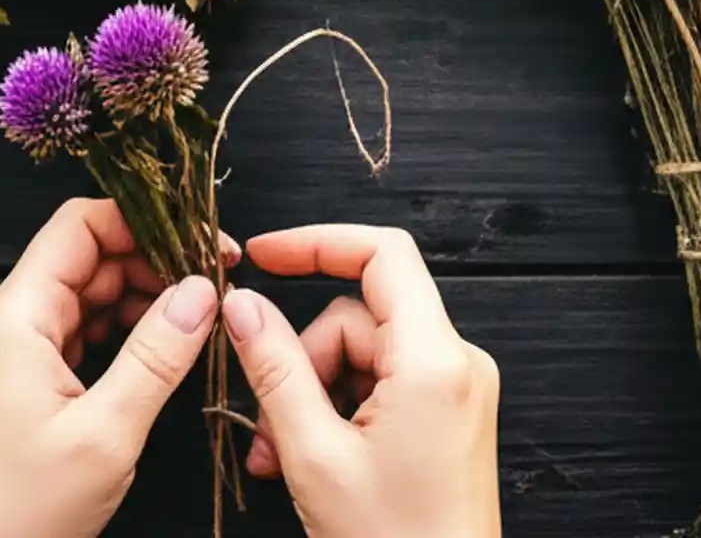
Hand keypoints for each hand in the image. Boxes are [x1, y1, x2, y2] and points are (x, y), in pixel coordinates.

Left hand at [0, 198, 233, 537]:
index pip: (79, 226)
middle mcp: (11, 324)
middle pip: (89, 256)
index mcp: (16, 320)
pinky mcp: (30, 380)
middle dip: (155, 260)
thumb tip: (201, 291)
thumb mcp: (106, 432)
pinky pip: (85, 331)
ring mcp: (18, 352)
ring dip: (145, 297)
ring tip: (199, 317)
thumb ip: (156, 356)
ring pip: (91, 294)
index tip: (201, 240)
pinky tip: (165, 347)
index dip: (145, 222)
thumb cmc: (22, 512)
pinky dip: (127, 332)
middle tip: (215, 283)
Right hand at [221, 225, 500, 537]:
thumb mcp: (313, 454)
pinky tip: (307, 457)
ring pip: (360, 354)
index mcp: (436, 363)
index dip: (316, 243)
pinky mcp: (445, 414)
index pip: (381, 255)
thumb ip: (274, 368)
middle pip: (356, 316)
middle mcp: (457, 366)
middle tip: (270, 424)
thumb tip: (243, 306)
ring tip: (284, 456)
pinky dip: (336, 411)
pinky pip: (378, 384)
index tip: (264, 255)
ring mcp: (454, 390)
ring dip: (311, 395)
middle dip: (302, 360)